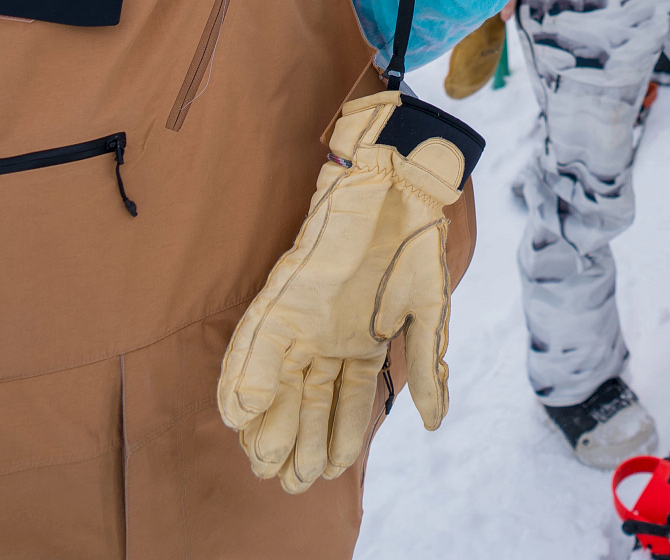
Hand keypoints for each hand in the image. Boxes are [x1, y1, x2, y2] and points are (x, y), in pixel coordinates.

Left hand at [218, 92, 461, 490]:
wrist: (398, 185)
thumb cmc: (414, 242)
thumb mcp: (428, 312)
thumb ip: (427, 367)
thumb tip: (434, 423)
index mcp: (362, 344)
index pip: (347, 404)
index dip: (340, 440)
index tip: (329, 474)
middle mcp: (327, 337)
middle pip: (308, 401)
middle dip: (300, 443)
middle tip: (289, 483)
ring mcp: (303, 318)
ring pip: (279, 381)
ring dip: (269, 422)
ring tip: (261, 461)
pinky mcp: (283, 295)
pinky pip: (255, 341)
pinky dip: (243, 377)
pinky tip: (235, 413)